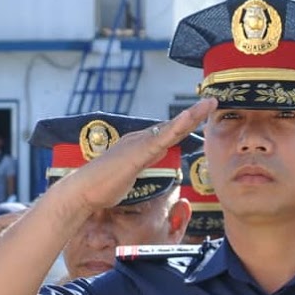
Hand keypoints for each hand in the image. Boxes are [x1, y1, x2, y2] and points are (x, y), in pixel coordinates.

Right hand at [50, 99, 215, 212]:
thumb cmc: (102, 187)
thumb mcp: (129, 175)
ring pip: (171, 128)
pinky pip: (161, 138)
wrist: (82, 192)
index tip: (201, 115)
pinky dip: (177, 127)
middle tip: (212, 102)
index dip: (185, 124)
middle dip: (194, 114)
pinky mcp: (137, 153)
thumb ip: (143, 164)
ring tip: (209, 103)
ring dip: (192, 115)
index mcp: (138, 145)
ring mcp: (138, 144)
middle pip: (172, 126)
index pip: (167, 133)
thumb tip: (156, 156)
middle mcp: (139, 140)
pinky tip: (190, 118)